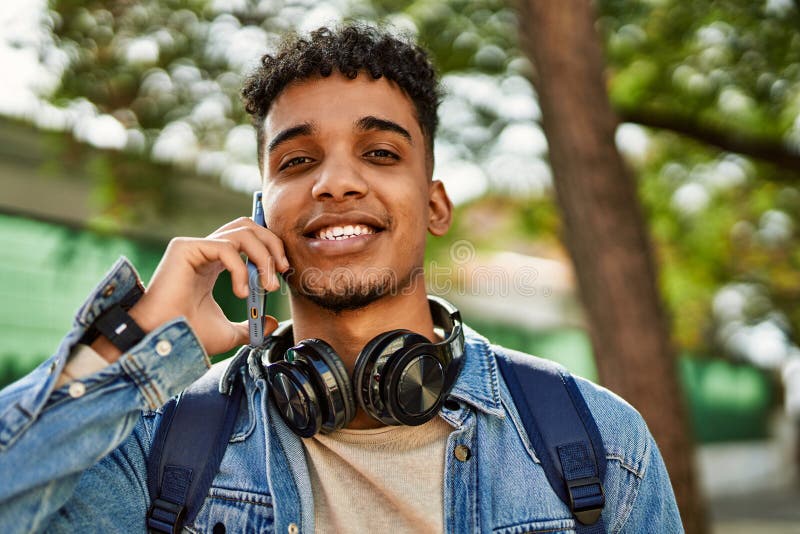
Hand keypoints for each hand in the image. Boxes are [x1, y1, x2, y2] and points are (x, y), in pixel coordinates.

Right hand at [94, 217, 289, 361]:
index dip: (271, 249)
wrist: (164, 341)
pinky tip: (241, 293)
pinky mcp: (185, 248)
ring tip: (267, 285)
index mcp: (216, 263)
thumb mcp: (230, 333)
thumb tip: (271, 323)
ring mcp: (195, 246)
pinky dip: (240, 269)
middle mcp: (206, 250)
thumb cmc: (191, 335)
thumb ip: (251, 326)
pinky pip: (225, 247)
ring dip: (263, 256)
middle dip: (272, 245)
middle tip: (282, 271)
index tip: (283, 272)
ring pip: (242, 231)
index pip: (249, 239)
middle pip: (249, 226)